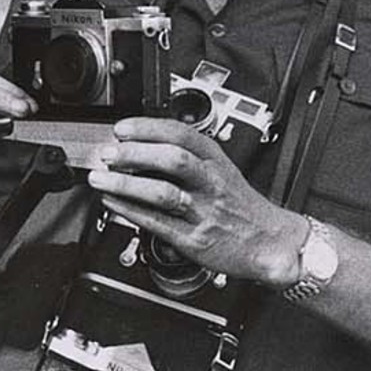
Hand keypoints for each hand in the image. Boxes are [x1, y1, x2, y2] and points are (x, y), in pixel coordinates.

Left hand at [87, 116, 305, 288]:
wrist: (270, 242)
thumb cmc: (240, 206)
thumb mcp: (221, 170)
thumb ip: (189, 157)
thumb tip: (142, 146)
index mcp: (215, 161)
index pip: (181, 134)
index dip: (149, 129)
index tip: (123, 128)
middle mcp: (210, 183)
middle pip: (172, 160)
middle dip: (135, 154)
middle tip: (108, 153)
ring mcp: (202, 211)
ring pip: (163, 192)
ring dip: (126, 185)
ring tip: (101, 179)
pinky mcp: (195, 238)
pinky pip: (159, 223)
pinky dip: (132, 211)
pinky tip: (113, 203)